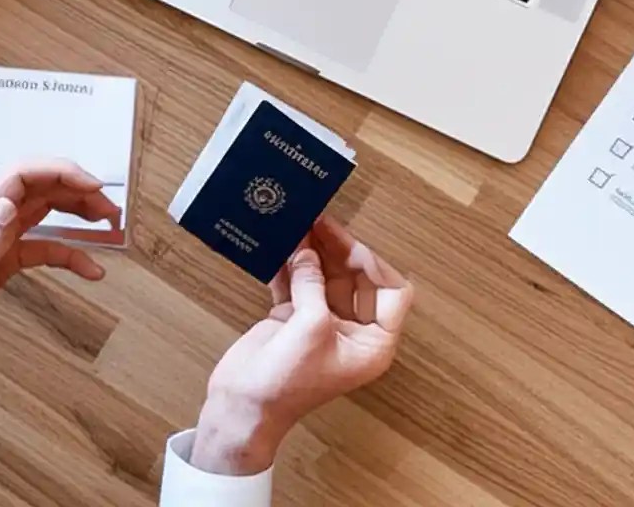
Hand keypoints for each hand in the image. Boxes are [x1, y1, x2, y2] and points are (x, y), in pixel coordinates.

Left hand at [0, 159, 119, 375]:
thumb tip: (7, 203)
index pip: (22, 175)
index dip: (60, 172)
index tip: (92, 186)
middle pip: (40, 187)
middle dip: (78, 191)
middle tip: (110, 210)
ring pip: (46, 211)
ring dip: (78, 213)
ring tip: (108, 223)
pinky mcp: (4, 258)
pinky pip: (44, 247)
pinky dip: (70, 254)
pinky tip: (90, 268)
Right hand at [190, 216, 414, 474]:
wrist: (240, 408)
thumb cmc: (285, 383)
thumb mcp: (310, 327)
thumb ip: (312, 284)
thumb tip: (308, 251)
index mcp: (372, 343)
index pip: (393, 293)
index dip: (376, 266)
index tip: (350, 247)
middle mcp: (353, 332)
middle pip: (357, 280)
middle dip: (340, 252)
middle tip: (319, 224)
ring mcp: (322, 324)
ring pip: (326, 278)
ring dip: (313, 254)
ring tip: (300, 226)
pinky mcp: (293, 320)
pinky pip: (299, 285)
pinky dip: (290, 268)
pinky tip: (282, 246)